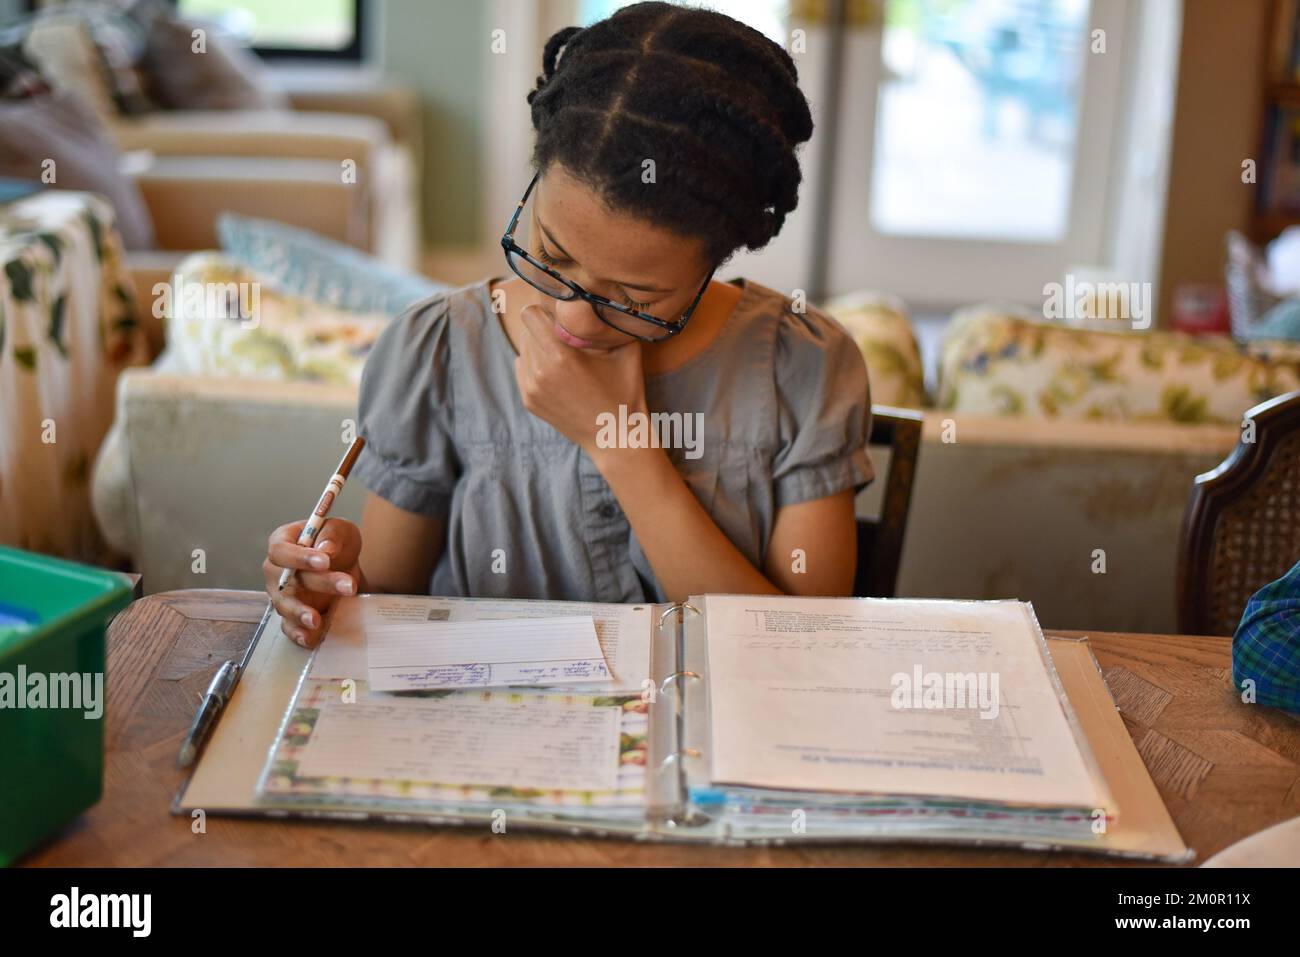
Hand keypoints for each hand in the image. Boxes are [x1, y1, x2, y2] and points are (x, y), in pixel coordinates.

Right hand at [263, 518, 361, 647]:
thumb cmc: (335, 543)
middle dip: (319, 583)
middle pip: (287, 579)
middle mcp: (276, 570)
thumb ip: (332, 535)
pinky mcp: (292, 614)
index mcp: (282, 542)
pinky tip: (309, 638)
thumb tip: (326, 549)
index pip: (281, 550)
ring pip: (286, 605)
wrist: (344, 564)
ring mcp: (281, 594)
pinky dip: (297, 633)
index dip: (300, 557)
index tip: (324, 561)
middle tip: (348, 586)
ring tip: (317, 620)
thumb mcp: (340, 530)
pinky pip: (289, 626)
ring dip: (303, 613)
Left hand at [514, 303, 646, 452]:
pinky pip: (522, 367)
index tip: (560, 317)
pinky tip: (558, 374)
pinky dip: (535, 365)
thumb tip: (595, 297)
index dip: (545, 311)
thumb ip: (608, 321)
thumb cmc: (624, 391)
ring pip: (523, 349)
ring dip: (539, 347)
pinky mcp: (528, 401)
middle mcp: (540, 372)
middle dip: (543, 329)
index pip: (529, 314)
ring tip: (564, 358)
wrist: (615, 436)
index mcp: (560, 357)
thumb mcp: (625, 349)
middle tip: (566, 338)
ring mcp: (531, 389)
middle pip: (526, 331)